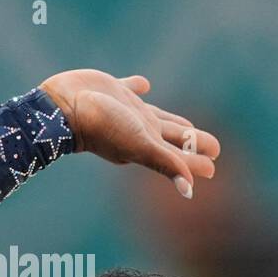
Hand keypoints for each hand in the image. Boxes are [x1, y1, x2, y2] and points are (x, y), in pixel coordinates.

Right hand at [40, 69, 219, 197]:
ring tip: (187, 124)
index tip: (214, 166)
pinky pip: (130, 89)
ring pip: (157, 117)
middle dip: (192, 142)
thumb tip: (190, 192)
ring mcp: (127, 111)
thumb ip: (166, 163)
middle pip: (174, 137)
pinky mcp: (113, 90)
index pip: (180, 155)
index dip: (197, 160)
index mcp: (148, 144)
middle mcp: (140, 130)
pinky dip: (138, 87)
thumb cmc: (102, 127)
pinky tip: (144, 84)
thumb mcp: (139, 145)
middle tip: (212, 148)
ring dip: (173, 121)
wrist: (63, 108)